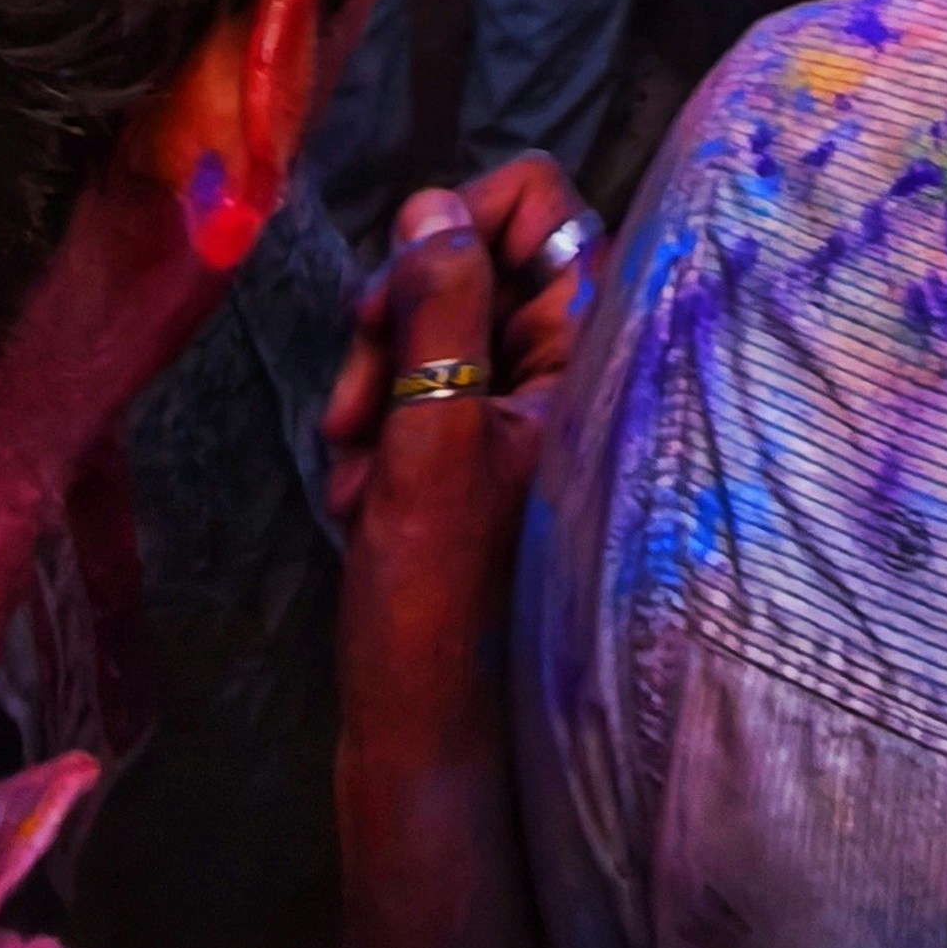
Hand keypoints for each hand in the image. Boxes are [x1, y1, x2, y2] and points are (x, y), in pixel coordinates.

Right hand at [327, 160, 589, 947]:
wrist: (427, 744)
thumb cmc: (437, 613)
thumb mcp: (429, 444)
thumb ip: (437, 314)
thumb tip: (432, 208)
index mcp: (591, 349)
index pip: (542, 203)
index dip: (459, 223)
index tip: (396, 295)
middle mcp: (574, 370)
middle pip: (476, 260)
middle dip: (397, 318)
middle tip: (355, 408)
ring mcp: (530, 416)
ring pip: (441, 326)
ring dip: (380, 382)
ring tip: (357, 468)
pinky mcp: (489, 459)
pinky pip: (429, 391)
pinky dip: (385, 427)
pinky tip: (363, 495)